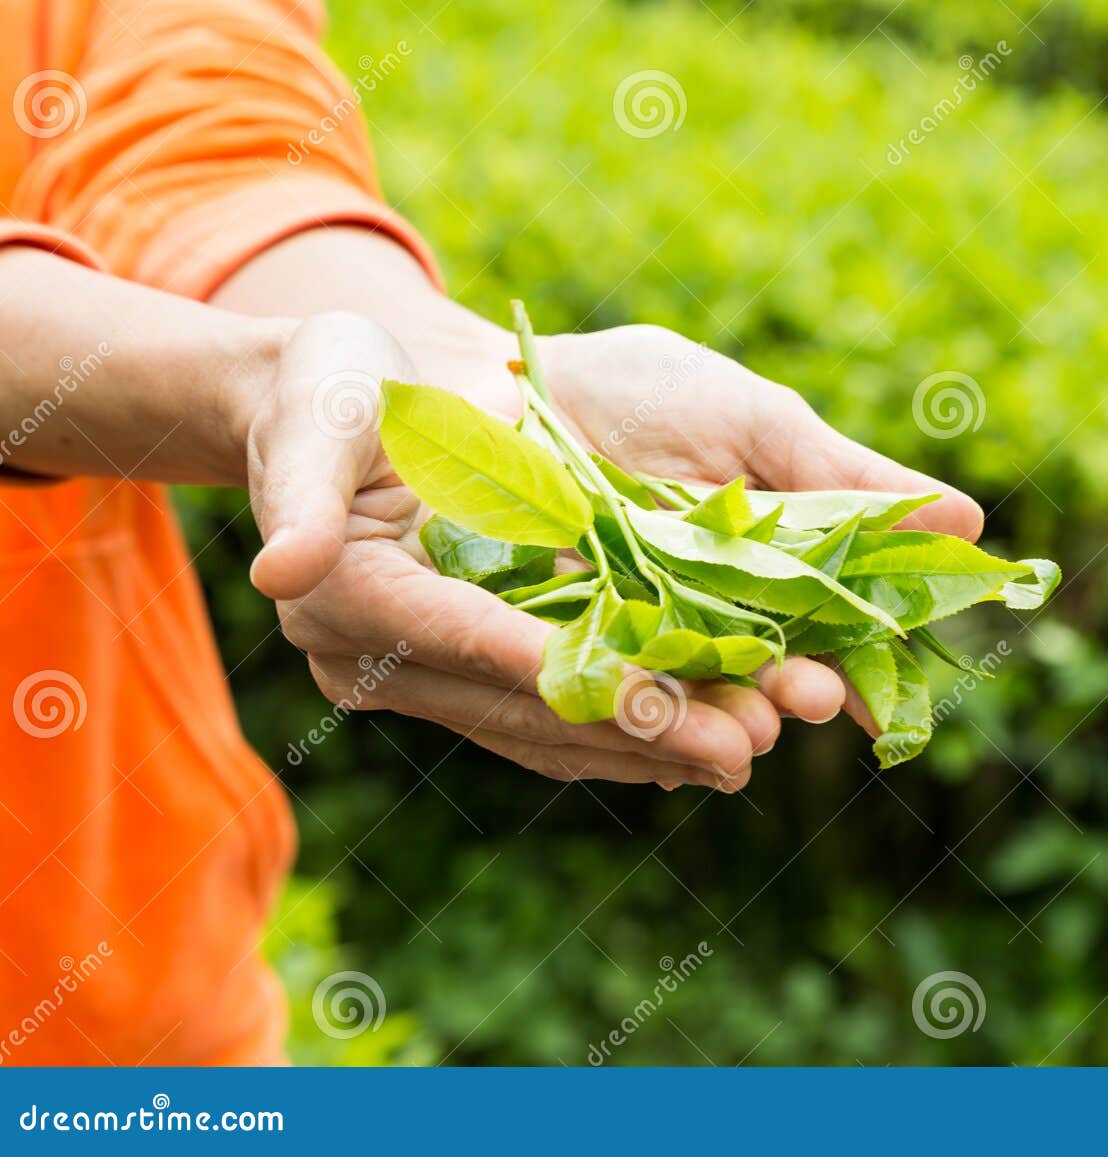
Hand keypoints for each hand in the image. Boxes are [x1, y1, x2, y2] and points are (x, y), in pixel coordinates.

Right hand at [246, 313, 775, 790]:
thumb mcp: (318, 416)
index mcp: (353, 600)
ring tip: (750, 744)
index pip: (475, 645)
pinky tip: (702, 736)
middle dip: (641, 727)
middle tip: (744, 744)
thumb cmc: (335, 386)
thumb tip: (279, 573)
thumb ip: (304, 492)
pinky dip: (629, 725)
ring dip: (654, 740)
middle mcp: (386, 660)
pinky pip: (556, 714)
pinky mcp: (474, 671)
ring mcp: (433, 674)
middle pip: (530, 705)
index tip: (660, 702)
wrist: (344, 397)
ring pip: (555, 725)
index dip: (567, 674)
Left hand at [394, 310, 985, 743]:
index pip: (827, 631)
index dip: (858, 664)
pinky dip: (626, 714)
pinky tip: (657, 734)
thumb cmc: (633, 390)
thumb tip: (970, 523)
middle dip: (786, 690)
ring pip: (683, 695)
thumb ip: (844, 478)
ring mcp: (630, 640)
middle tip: (811, 699)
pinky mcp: (553, 653)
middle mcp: (705, 617)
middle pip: (758, 673)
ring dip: (715, 717)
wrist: (498, 376)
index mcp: (766, 568)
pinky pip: (596, 695)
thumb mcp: (754, 422)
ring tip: (745, 728)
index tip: (881, 690)